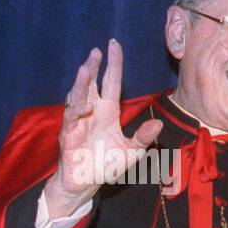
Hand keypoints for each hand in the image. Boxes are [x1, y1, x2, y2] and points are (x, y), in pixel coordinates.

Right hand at [44, 39, 161, 217]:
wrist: (86, 182)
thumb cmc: (107, 164)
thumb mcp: (131, 151)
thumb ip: (144, 137)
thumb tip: (158, 123)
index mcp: (108, 112)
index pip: (111, 83)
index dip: (113, 65)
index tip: (114, 45)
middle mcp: (92, 112)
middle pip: (92, 84)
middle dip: (94, 67)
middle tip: (97, 51)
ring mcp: (79, 121)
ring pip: (78, 96)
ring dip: (81, 83)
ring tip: (86, 68)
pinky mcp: (69, 134)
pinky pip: (71, 118)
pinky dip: (77, 111)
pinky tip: (85, 106)